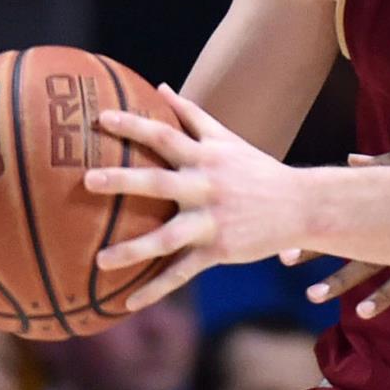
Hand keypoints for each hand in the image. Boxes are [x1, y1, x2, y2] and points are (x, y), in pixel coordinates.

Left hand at [84, 86, 312, 311]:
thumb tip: (161, 86)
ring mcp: (212, 221)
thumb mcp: (228, 139)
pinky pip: (182, 272)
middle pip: (159, 183)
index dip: (134, 126)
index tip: (100, 118)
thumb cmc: (257, 170)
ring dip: (133, 249)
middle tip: (88, 180)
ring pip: (168, 237)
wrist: (301, 206)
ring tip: (100, 261)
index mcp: (206, 158)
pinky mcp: (219, 250)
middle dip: (123, 181)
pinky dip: (156, 289)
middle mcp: (206, 187)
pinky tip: (128, 304)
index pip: (164, 136)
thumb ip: (192, 115)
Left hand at [285, 146, 389, 317]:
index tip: (289, 233)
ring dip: (342, 279)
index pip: (349, 207)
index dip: (320, 219)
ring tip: (313, 295)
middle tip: (286, 259)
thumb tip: (349, 162)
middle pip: (352, 234)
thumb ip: (389, 164)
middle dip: (318, 246)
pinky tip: (365, 311)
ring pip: (371, 262)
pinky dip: (384, 295)